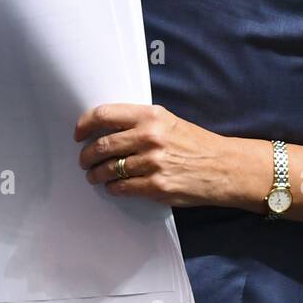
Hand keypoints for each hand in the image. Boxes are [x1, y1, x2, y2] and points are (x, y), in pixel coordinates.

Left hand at [75, 102, 237, 206]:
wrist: (222, 167)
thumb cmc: (195, 143)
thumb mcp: (169, 122)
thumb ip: (140, 122)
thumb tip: (106, 129)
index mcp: (151, 116)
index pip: (104, 115)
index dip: (84, 125)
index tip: (79, 134)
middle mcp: (150, 136)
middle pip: (102, 145)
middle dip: (86, 156)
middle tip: (84, 161)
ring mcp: (153, 162)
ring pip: (108, 169)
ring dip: (96, 174)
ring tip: (95, 176)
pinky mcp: (157, 186)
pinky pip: (122, 187)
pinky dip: (112, 188)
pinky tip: (113, 186)